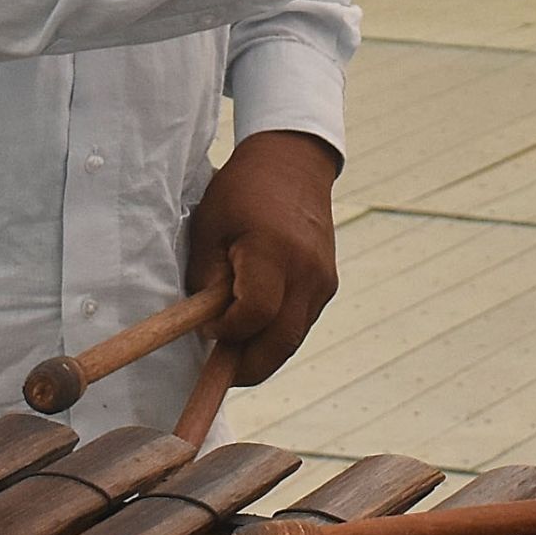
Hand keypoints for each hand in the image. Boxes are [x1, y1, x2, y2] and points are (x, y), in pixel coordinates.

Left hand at [183, 130, 343, 384]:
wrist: (295, 163)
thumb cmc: (242, 192)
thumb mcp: (209, 228)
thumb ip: (207, 280)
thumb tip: (207, 327)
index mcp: (274, 252)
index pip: (254, 316)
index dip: (227, 333)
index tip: (207, 330)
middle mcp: (307, 271)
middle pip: (280, 342)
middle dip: (247, 367)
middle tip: (218, 371)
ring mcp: (323, 281)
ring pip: (292, 339)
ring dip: (262, 352)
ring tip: (231, 345)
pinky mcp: (328, 284)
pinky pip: (300, 322)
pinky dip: (276, 332)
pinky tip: (253, 323)